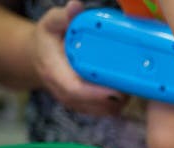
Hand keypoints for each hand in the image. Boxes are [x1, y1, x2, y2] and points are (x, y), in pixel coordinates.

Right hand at [30, 0, 126, 114]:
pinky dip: (117, 104)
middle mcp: (63, 92)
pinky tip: (126, 91)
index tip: (117, 89)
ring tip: (132, 85)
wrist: (39, 57)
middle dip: (116, 97)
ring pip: (101, 110)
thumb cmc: (48, 39)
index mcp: (54, 72)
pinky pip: (103, 111)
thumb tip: (76, 6)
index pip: (75, 89)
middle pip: (93, 104)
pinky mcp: (83, 106)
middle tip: (134, 84)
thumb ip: (63, 16)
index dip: (97, 92)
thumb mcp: (51, 23)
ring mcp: (73, 102)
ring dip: (119, 102)